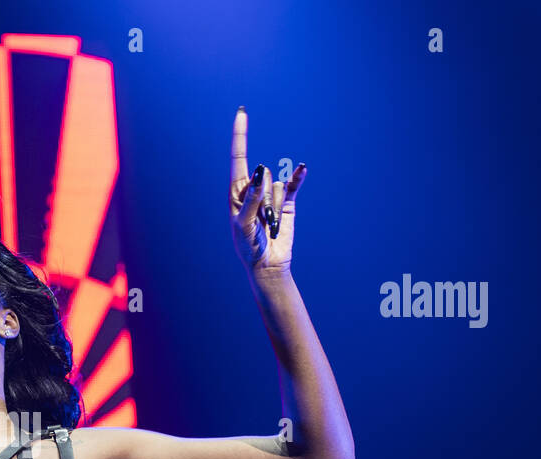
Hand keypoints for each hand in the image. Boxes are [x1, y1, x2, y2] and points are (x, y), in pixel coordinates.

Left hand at [230, 107, 306, 275]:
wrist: (267, 264)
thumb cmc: (248, 246)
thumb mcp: (243, 225)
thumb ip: (251, 200)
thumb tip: (260, 172)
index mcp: (236, 192)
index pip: (239, 158)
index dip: (240, 136)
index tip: (242, 112)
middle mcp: (254, 188)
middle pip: (262, 177)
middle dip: (263, 199)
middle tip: (260, 223)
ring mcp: (271, 194)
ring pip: (277, 185)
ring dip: (275, 206)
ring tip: (270, 225)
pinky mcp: (288, 201)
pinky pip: (294, 184)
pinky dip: (299, 176)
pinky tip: (303, 168)